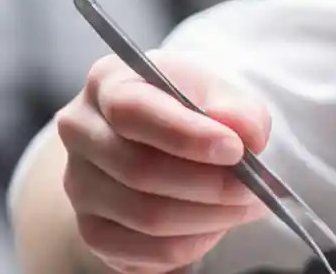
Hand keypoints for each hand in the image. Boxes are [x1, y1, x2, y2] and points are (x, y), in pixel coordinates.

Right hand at [55, 51, 272, 273]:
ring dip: (209, 216)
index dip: (186, 135)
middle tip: (255, 187)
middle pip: (139, 170)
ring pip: (146, 216)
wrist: (164, 138)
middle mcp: (81, 133)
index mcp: (107, 82)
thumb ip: (238, 109)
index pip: (132, 110)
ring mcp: (80, 186)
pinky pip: (147, 253)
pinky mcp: (94, 231)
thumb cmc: (191, 106)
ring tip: (246, 204)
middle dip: (209, 184)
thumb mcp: (218, 91)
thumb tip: (248, 135)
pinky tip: (217, 223)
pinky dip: (194, 243)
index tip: (235, 149)